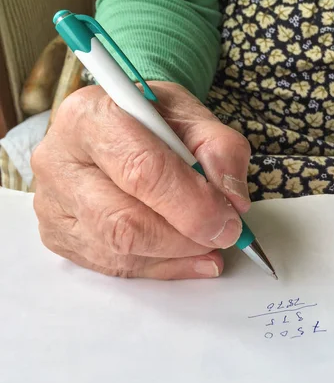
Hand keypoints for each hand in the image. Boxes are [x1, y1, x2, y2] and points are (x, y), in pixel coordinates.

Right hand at [31, 81, 251, 278]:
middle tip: (222, 236)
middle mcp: (60, 159)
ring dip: (175, 255)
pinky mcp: (57, 234)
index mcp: (92, 115)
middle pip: (124, 222)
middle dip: (185, 238)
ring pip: (118, 251)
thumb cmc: (154, 120)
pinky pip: (111, 266)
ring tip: (207, 244)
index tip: (229, 221)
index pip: (142, 170)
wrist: (121, 125)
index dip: (192, 204)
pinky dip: (159, 266)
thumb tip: (233, 201)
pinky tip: (185, 255)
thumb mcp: (194, 116)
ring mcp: (52, 202)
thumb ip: (222, 150)